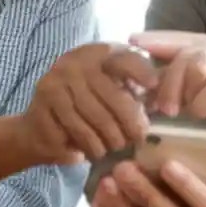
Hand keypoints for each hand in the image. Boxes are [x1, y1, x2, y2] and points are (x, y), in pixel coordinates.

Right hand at [20, 42, 157, 162]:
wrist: (39, 125)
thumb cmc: (86, 107)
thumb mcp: (111, 89)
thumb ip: (134, 89)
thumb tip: (166, 97)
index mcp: (96, 53)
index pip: (124, 58)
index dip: (141, 72)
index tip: (154, 87)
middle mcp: (74, 62)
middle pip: (113, 97)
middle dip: (129, 124)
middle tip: (137, 140)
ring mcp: (55, 82)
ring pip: (95, 120)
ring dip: (110, 141)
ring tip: (116, 150)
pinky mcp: (42, 106)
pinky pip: (75, 133)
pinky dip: (89, 148)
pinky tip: (94, 153)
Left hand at [130, 31, 205, 128]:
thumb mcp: (201, 76)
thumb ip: (175, 75)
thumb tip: (140, 82)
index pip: (180, 40)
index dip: (156, 40)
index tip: (133, 41)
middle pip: (195, 64)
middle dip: (177, 89)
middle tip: (170, 110)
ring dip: (200, 107)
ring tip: (199, 114)